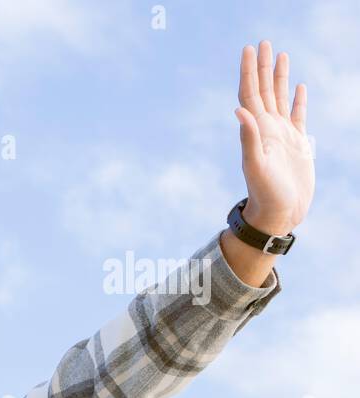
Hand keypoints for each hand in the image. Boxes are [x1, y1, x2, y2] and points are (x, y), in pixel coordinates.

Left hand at [235, 40, 313, 235]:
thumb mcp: (256, 166)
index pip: (249, 93)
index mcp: (256, 130)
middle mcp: (267, 129)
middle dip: (262, 66)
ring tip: (280, 55)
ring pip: (279, 98)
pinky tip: (298, 87)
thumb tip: (239, 110)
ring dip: (278, 77)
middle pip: (263, 90)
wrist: (279, 214)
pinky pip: (297, 115)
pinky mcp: (297, 143)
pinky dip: (296, 99)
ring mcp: (282, 134)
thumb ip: (248, 139)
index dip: (249, 71)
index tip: (249, 49)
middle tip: (262, 42)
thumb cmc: (266, 194)